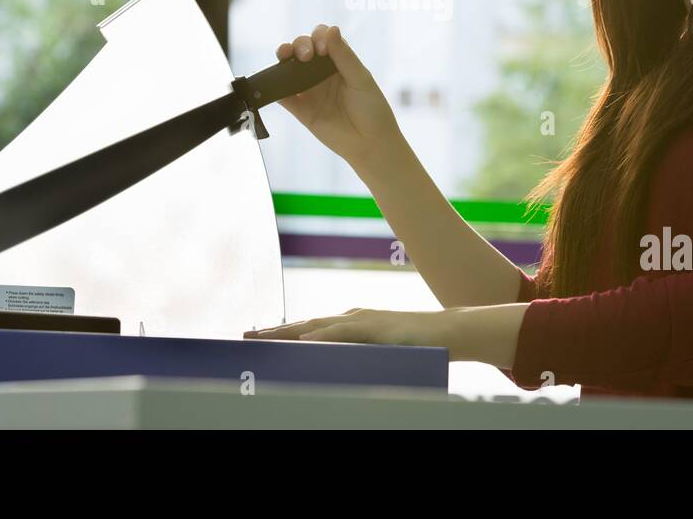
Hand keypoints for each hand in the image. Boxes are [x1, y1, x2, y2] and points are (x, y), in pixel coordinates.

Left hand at [244, 303, 530, 366]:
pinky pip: (342, 333)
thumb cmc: (417, 346)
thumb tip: (341, 375)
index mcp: (351, 325)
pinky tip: (303, 341)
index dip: (283, 334)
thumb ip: (361, 359)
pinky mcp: (374, 327)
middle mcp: (351, 318)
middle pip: (304, 325)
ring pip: (315, 326)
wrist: (448, 332)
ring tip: (261, 337)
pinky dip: (321, 337)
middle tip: (245, 336)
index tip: (258, 339)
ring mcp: (361, 321)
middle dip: (274, 331)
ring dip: (287, 332)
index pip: (310, 329)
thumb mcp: (382, 354)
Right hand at [275, 24, 401, 172]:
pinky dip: (274, 88)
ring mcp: (309, 90)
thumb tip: (331, 29)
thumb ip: (344, 56)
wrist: (370, 144)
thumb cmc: (372, 109)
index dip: (319, 37)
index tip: (323, 48)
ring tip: (284, 55)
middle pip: (302, 48)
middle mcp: (321, 72)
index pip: (323, 38)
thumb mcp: (360, 79)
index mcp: (339, 61)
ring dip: (283, 57)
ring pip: (289, 68)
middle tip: (307, 55)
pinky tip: (273, 82)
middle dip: (299, 44)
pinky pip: (283, 96)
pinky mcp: (300, 109)